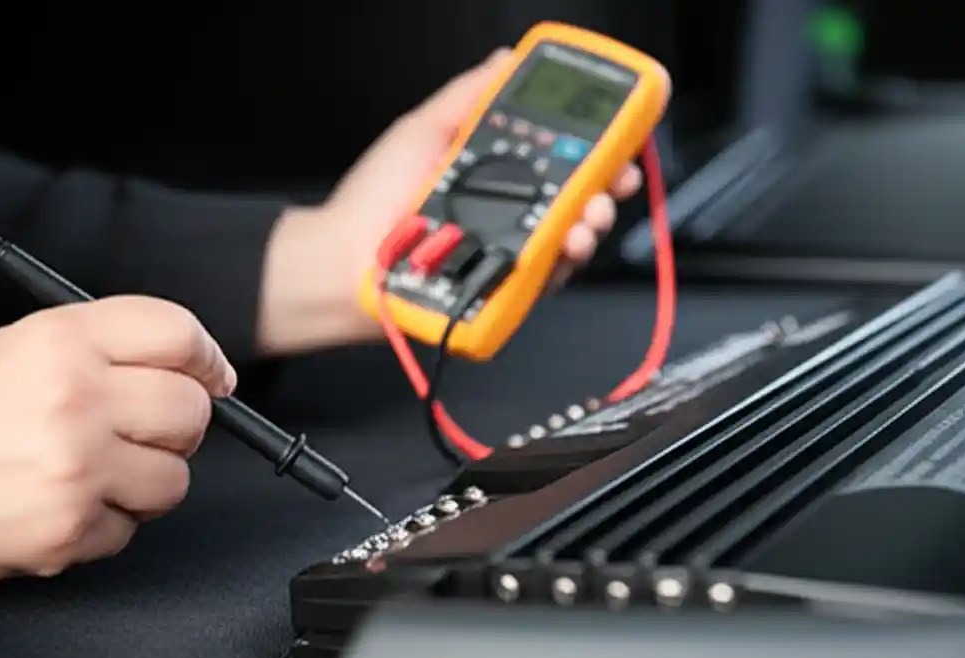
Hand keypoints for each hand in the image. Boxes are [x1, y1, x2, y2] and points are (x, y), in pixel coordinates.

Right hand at [0, 297, 235, 583]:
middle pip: (191, 409)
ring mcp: (76, 467)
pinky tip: (63, 504)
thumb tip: (194, 368)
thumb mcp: (17, 348)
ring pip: (175, 478)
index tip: (214, 376)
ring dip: (147, 480)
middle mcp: (76, 399)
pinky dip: (107, 522)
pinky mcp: (71, 529)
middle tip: (145, 432)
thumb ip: (104, 349)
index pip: (176, 333)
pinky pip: (132, 528)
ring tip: (94, 472)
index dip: (206, 357)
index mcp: (63, 342)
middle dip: (180, 424)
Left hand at [257, 49, 643, 354]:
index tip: (619, 133)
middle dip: (609, 183)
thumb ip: (468, 96)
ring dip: (594, 222)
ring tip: (589, 215)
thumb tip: (506, 60)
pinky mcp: (507, 289)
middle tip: (615, 177)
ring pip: (574, 236)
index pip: (562, 154)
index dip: (596, 143)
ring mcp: (513, 251)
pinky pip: (551, 277)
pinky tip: (569, 244)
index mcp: (498, 171)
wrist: (344, 261)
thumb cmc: (374, 199)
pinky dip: (567, 261)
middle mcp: (512, 210)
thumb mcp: (424, 130)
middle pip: (580, 195)